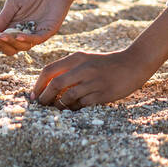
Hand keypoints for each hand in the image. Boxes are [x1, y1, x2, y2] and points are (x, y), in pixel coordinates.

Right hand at [0, 0, 73, 55]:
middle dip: (0, 45)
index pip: (2, 41)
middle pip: (11, 48)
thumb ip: (2, 19)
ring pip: (22, 46)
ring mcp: (36, 34)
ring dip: (11, 42)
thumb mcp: (14, 4)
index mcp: (15, 28)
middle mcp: (25, 34)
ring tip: (2, 36)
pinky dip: (26, 39)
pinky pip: (36, 40)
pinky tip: (17, 35)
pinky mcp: (48, 32)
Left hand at [30, 49, 156, 108]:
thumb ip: (69, 70)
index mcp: (77, 57)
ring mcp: (93, 81)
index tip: (34, 96)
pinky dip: (74, 109)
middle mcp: (84, 68)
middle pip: (55, 84)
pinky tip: (74, 109)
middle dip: (44, 97)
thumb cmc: (105, 64)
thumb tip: (47, 88)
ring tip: (57, 109)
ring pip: (67, 97)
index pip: (49, 70)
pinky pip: (82, 105)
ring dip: (59, 106)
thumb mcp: (86, 60)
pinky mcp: (102, 93)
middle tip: (41, 106)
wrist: (133, 64)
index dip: (38, 85)